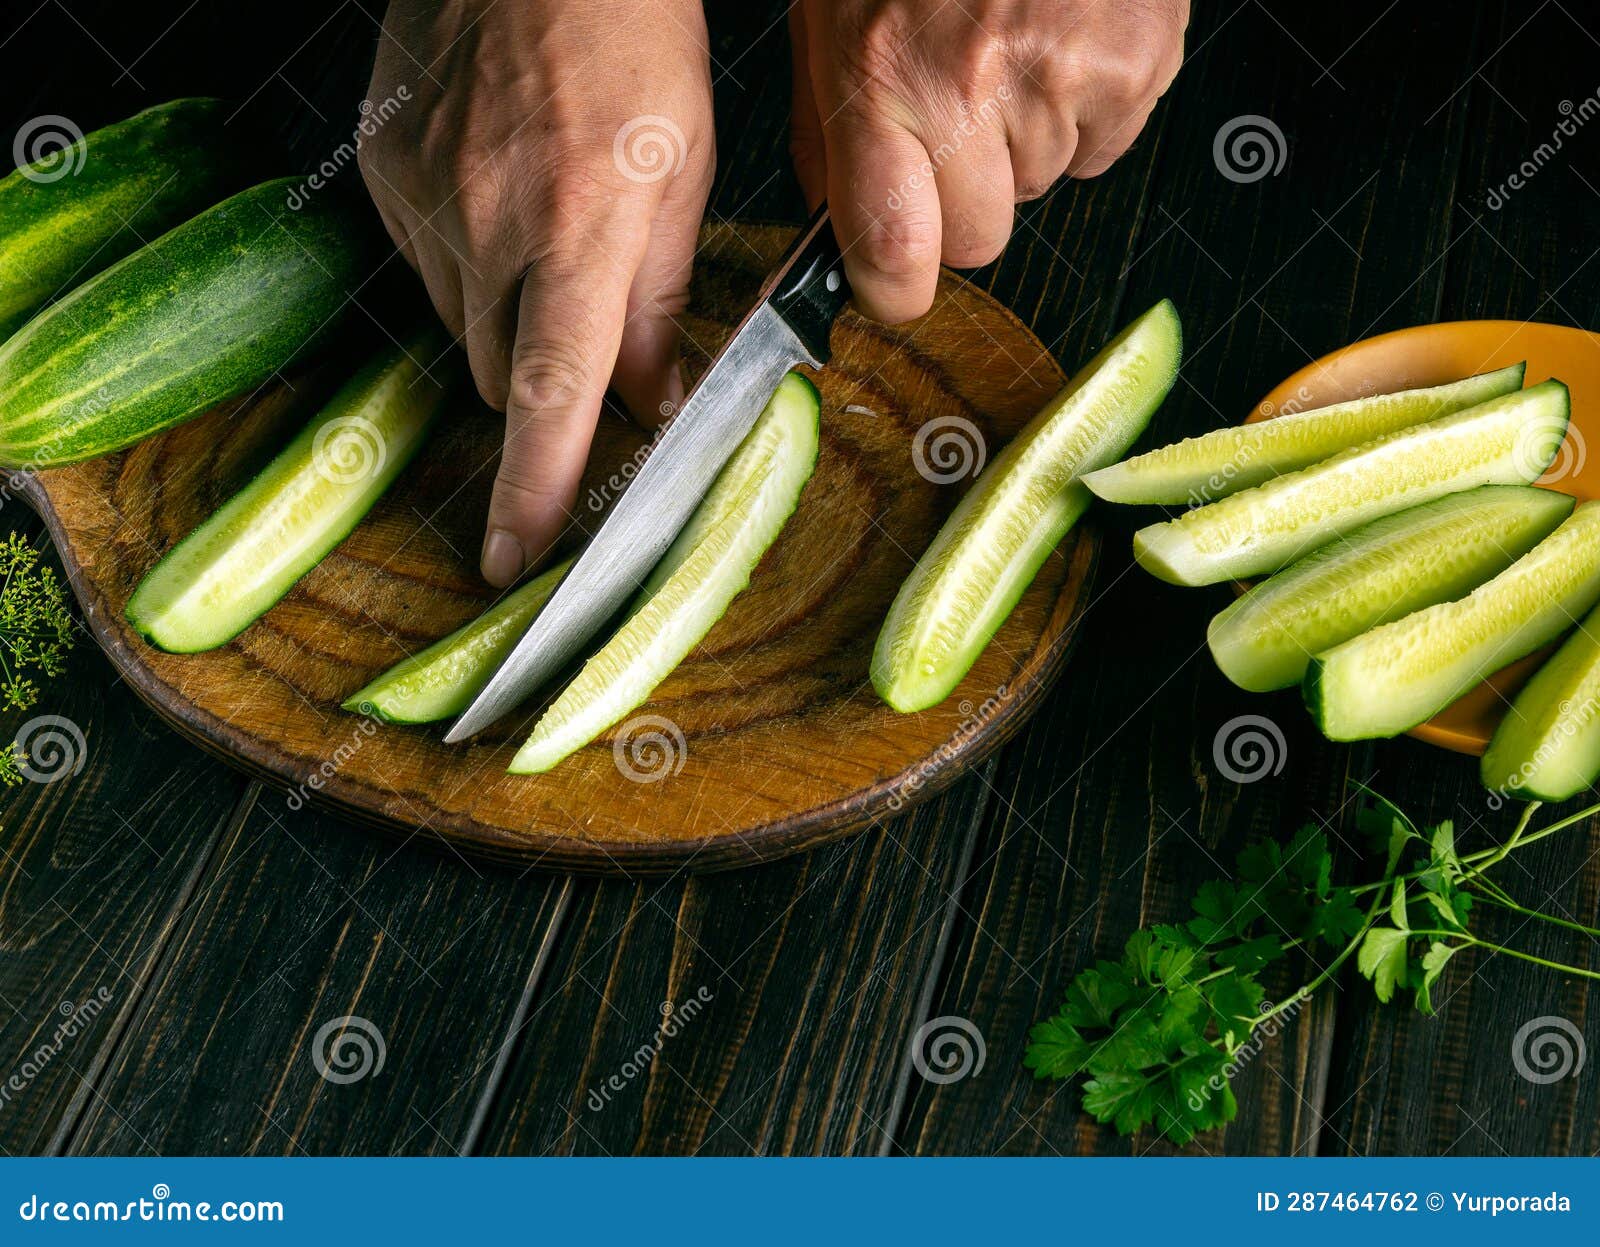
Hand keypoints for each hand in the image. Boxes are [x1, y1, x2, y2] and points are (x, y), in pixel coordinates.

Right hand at [360, 0, 714, 585]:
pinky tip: (497, 194)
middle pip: (505, 377)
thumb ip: (663, 300)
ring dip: (507, 317)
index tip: (515, 557)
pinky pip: (424, 265)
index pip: (552, 398)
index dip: (535, 491)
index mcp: (579, 231)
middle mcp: (488, 228)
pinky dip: (465, 261)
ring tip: (545, 226)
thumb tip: (652, 400)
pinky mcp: (382, 176)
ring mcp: (422, 201)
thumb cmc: (629, 38)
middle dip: (546, 382)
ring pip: (463, 326)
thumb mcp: (683, 172)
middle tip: (584, 314)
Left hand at [789, 0, 1185, 321]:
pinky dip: (1083, 116)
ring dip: (1024, 148)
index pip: (894, 252)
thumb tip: (837, 226)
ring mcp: (1062, 77)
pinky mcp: (1134, 65)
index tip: (893, 285)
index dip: (895, 290)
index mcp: (882, 77)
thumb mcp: (831, 18)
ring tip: (1009, 55)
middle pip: (980, 240)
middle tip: (958, 132)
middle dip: (967, 206)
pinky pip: (1102, 150)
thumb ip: (829, 130)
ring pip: (1042, 189)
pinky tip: (1058, 46)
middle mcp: (971, 85)